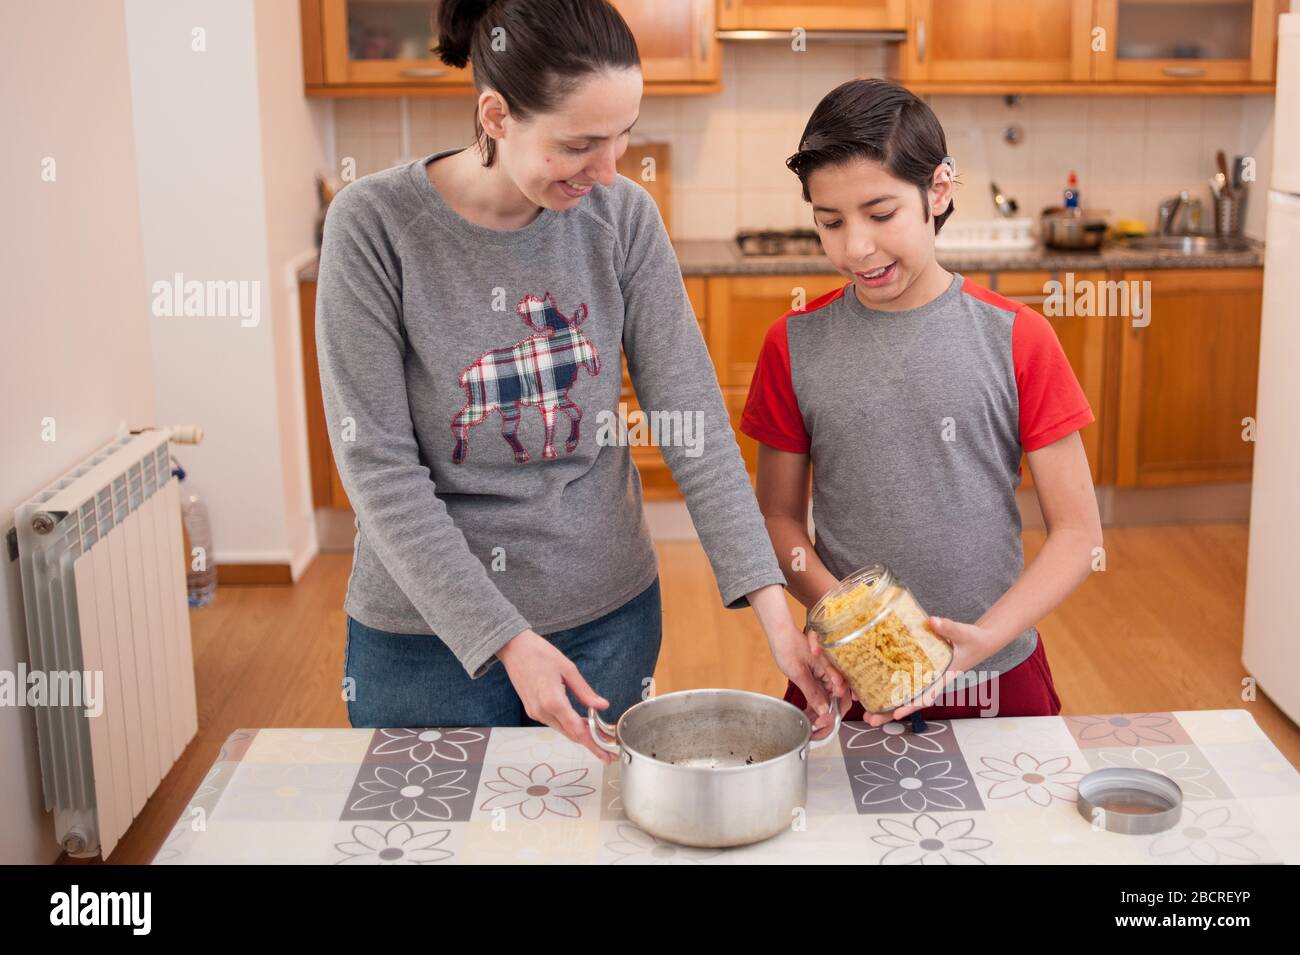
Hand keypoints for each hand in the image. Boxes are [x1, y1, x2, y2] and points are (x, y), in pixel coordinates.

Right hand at [497, 629, 614, 763]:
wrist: (514, 648)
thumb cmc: (540, 653)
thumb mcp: (568, 669)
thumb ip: (585, 691)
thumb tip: (602, 705)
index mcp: (553, 701)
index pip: (578, 731)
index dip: (595, 744)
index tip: (608, 755)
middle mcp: (542, 712)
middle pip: (571, 735)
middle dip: (591, 742)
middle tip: (609, 747)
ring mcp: (535, 712)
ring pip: (562, 730)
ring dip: (580, 733)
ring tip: (598, 732)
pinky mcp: (532, 710)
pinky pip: (554, 723)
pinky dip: (568, 725)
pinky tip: (580, 721)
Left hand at [763, 615, 850, 735]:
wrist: (780, 634)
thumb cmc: (789, 646)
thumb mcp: (799, 673)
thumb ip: (812, 692)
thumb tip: (823, 711)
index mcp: (832, 670)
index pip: (841, 698)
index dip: (834, 715)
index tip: (823, 725)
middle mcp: (832, 674)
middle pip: (837, 702)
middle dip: (828, 718)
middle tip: (816, 730)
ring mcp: (825, 677)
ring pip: (828, 700)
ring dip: (821, 714)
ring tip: (810, 726)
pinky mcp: (817, 677)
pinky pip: (820, 695)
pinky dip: (815, 706)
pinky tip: (808, 715)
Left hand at [860, 616, 1002, 726]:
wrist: (979, 641)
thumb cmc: (972, 640)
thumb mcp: (963, 633)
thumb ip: (949, 627)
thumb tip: (933, 621)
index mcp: (943, 677)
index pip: (927, 695)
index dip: (912, 705)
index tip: (897, 714)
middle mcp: (932, 681)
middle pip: (909, 702)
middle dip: (890, 713)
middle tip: (869, 720)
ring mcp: (925, 677)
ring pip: (904, 695)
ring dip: (886, 706)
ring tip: (865, 716)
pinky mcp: (920, 670)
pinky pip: (903, 682)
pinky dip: (889, 688)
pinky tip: (872, 692)